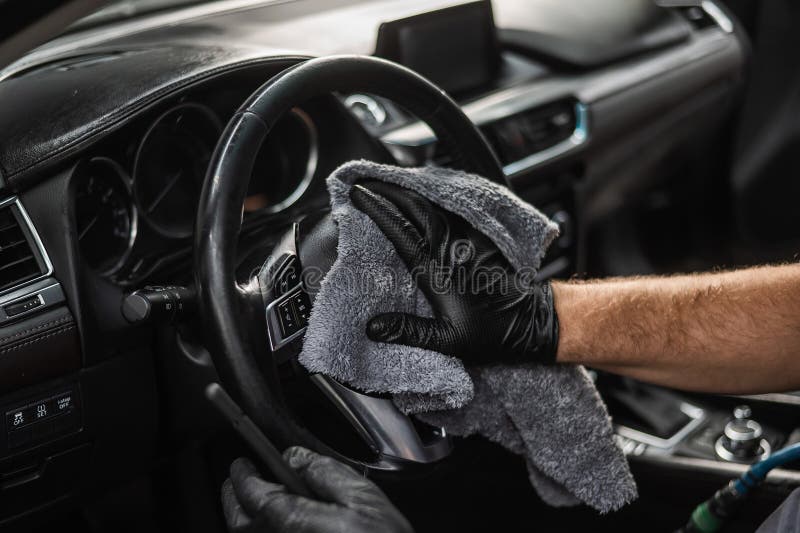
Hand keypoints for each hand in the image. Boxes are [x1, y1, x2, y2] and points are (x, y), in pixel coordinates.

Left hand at [221, 447, 412, 532]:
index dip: (243, 475)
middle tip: (238, 480)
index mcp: (293, 523)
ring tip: (258, 502)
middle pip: (240, 524)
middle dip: (234, 499)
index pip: (252, 494)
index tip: (242, 463)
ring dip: (247, 519)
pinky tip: (279, 525)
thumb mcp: (362, 497)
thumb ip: (325, 472)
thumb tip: (295, 457)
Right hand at [350, 180, 558, 364]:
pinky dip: (430, 197)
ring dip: (408, 190)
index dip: (377, 209)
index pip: (401, 231)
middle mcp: (452, 248)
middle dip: (387, 190)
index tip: (357, 195)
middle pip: (416, 206)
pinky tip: (418, 195)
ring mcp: (468, 239)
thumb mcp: (447, 341)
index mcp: (438, 271)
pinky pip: (451, 209)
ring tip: (384, 184)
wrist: (531, 322)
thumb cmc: (491, 333)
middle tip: (364, 183)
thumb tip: (372, 327)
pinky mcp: (480, 237)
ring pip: (433, 203)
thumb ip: (408, 331)